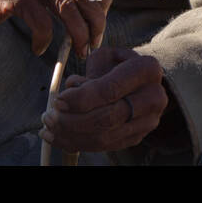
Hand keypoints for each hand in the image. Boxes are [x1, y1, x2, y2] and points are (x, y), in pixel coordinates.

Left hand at [41, 47, 168, 153]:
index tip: (58, 101)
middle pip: (108, 118)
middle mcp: (154, 97)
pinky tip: (58, 137)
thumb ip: (89, 71)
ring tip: (48, 128)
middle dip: (73, 121)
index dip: (81, 98)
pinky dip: (78, 143)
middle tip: (49, 117)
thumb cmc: (117, 65)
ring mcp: (148, 121)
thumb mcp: (105, 56)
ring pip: (105, 137)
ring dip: (72, 135)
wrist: (140, 81)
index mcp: (146, 69)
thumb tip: (72, 88)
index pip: (110, 90)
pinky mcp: (137, 137)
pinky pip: (105, 146)